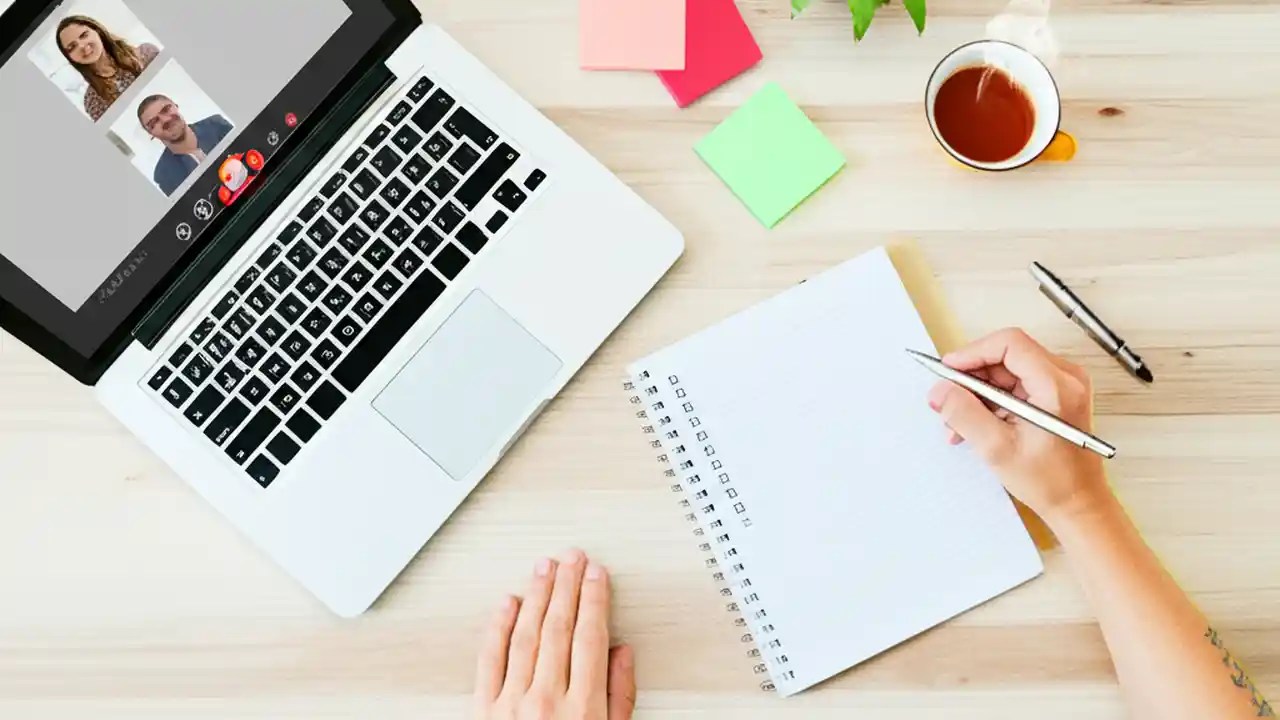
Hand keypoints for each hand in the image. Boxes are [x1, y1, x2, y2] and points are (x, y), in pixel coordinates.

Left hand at [475, 550, 636, 719]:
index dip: (594, 599)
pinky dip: (499, 626)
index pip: (590, 637)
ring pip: (526, 635)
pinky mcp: (483, 709)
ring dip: (537, 596)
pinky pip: (490, 658)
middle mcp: (546, 702)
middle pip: (558, 628)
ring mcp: (511, 704)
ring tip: (545, 569)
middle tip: (572, 559)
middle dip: (568, 586)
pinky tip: (509, 602)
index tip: (596, 575)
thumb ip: (620, 698)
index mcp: (582, 709)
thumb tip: (622, 655)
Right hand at [926, 328, 1110, 526]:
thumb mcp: (997, 448)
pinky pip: (1015, 385)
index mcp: (1058, 387)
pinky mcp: (1055, 395)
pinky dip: (992, 400)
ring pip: (1007, 371)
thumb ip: (964, 414)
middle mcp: (1066, 378)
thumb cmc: (1050, 481)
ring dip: (979, 393)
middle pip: (1006, 356)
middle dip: (972, 377)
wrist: (1077, 503)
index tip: (948, 369)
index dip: (973, 352)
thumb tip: (940, 390)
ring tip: (960, 422)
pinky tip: (977, 424)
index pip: (1010, 344)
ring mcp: (1062, 385)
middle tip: (949, 399)